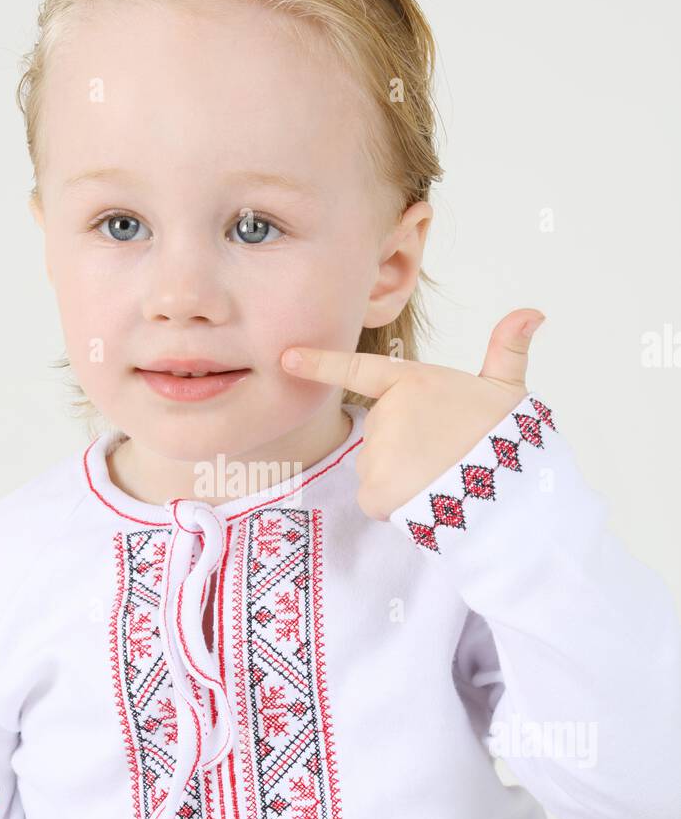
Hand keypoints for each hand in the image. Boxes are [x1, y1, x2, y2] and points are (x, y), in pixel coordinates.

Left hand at [280, 308, 546, 519]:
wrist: (508, 490)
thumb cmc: (507, 438)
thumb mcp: (508, 389)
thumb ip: (507, 350)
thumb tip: (533, 312)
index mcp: (412, 382)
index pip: (358, 369)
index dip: (320, 362)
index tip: (285, 357)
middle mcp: (387, 413)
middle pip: (380, 435)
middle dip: (405, 449)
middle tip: (443, 456)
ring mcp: (378, 451)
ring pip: (378, 468)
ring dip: (402, 478)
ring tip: (440, 478)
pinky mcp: (375, 488)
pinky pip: (376, 499)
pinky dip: (396, 506)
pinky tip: (425, 500)